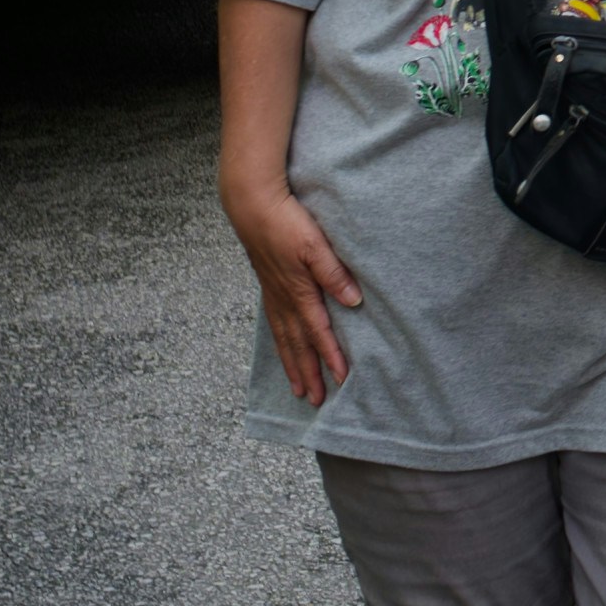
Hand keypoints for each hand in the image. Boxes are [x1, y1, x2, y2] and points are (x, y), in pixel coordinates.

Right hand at [226, 172, 360, 407]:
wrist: (252, 205)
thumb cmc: (286, 221)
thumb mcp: (317, 244)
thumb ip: (334, 274)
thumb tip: (353, 302)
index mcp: (299, 290)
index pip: (318, 331)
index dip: (330, 356)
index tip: (341, 379)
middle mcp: (284, 299)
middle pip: (297, 344)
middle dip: (307, 373)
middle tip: (315, 400)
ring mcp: (273, 294)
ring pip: (283, 339)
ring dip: (292, 365)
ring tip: (298, 389)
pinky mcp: (267, 286)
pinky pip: (274, 325)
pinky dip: (280, 344)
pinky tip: (283, 350)